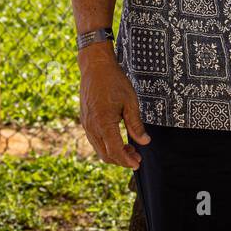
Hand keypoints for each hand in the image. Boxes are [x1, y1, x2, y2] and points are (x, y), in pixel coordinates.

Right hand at [78, 45, 148, 168]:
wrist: (95, 67)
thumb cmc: (114, 81)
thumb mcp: (130, 102)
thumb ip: (136, 124)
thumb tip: (145, 142)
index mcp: (103, 123)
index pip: (115, 151)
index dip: (127, 160)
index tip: (138, 163)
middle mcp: (92, 127)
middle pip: (105, 155)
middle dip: (121, 160)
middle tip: (137, 158)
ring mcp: (86, 124)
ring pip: (99, 149)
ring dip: (114, 153)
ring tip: (131, 150)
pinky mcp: (85, 121)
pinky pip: (95, 140)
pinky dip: (106, 145)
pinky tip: (119, 140)